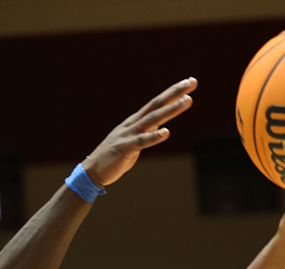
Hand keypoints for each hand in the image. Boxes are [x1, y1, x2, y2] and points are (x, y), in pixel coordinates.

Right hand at [81, 78, 196, 185]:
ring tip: (187, 101)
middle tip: (192, 82)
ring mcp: (128, 135)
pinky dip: (153, 137)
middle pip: (157, 105)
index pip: (157, 103)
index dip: (173, 92)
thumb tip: (160, 127)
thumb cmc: (114, 157)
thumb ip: (146, 132)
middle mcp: (133, 124)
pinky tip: (166, 133)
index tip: (189, 81)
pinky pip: (140, 142)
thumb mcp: (133, 141)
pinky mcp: (124, 149)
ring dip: (171, 110)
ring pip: (152, 120)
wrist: (92, 171)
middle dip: (175, 93)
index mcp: (135, 121)